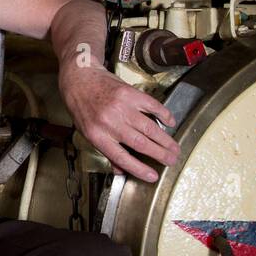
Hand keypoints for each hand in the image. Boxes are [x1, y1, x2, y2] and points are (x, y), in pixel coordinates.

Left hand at [58, 65, 180, 182]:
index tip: (153, 176)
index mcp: (97, 135)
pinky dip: (164, 115)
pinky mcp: (130, 93)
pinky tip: (170, 122)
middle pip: (140, 143)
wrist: (80, 78)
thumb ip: (105, 151)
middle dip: (160, 155)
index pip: (121, 157)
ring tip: (175, 148)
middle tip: (172, 161)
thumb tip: (121, 171)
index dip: (139, 169)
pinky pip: (152, 106)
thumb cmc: (82, 107)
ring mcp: (121, 107)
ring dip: (165, 140)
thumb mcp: (87, 132)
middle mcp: (110, 122)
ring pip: (149, 128)